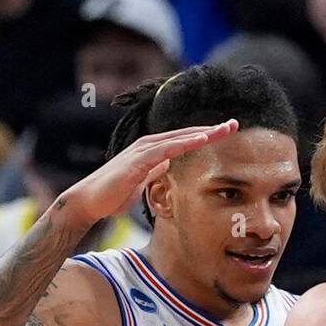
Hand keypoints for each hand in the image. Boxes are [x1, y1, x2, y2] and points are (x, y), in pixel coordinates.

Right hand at [52, 120, 237, 229]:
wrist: (90, 201)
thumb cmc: (115, 193)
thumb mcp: (143, 181)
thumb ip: (155, 170)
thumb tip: (168, 164)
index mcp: (152, 150)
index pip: (184, 140)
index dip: (206, 136)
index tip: (227, 133)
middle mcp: (148, 145)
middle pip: (185, 134)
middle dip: (211, 129)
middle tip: (235, 124)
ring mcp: (142, 151)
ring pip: (178, 138)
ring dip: (203, 133)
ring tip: (224, 129)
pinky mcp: (137, 161)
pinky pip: (165, 149)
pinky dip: (184, 142)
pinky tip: (201, 139)